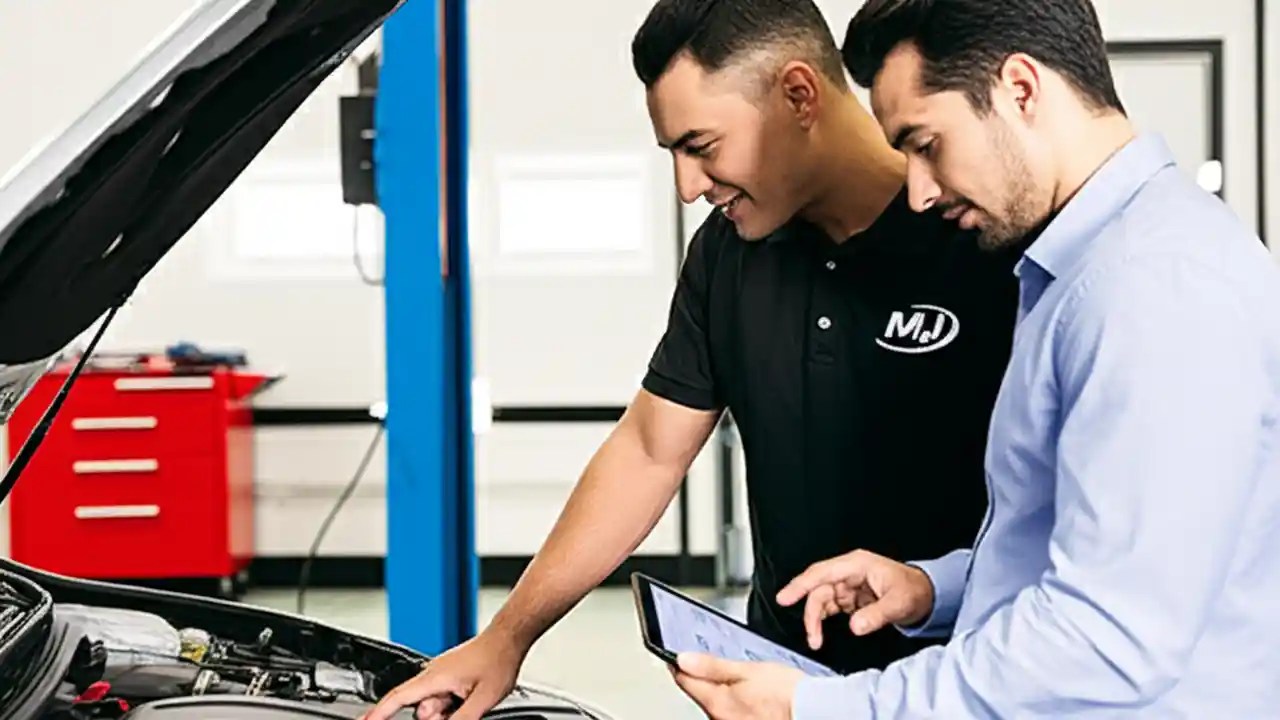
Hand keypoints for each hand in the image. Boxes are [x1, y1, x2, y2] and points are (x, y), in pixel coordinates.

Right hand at [360, 630, 525, 719]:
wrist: (508, 638)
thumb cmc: (497, 660)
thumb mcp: (481, 700)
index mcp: (434, 677)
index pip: (397, 698)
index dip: (378, 713)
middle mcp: (432, 674)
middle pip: (421, 709)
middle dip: (437, 715)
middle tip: (463, 705)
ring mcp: (440, 674)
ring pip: (434, 706)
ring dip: (449, 710)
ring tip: (471, 697)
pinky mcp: (448, 676)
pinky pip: (443, 698)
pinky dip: (453, 703)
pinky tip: (470, 695)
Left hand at [672, 653, 802, 719]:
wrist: (812, 713)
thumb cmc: (786, 693)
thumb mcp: (747, 670)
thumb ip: (712, 666)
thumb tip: (683, 660)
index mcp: (717, 704)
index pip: (684, 681)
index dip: (679, 664)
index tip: (679, 655)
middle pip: (699, 695)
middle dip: (702, 679)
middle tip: (717, 664)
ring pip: (715, 705)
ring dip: (720, 691)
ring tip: (740, 681)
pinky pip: (729, 713)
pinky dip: (734, 702)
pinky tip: (748, 696)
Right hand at [776, 549, 934, 649]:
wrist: (926, 595)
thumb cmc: (913, 590)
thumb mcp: (898, 603)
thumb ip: (876, 615)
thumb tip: (855, 626)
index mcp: (857, 565)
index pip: (822, 573)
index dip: (801, 585)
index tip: (784, 597)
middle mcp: (848, 573)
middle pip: (818, 589)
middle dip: (810, 612)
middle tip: (812, 636)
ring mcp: (848, 585)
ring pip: (821, 599)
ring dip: (815, 619)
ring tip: (816, 640)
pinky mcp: (849, 597)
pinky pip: (829, 607)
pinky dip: (822, 620)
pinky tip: (821, 633)